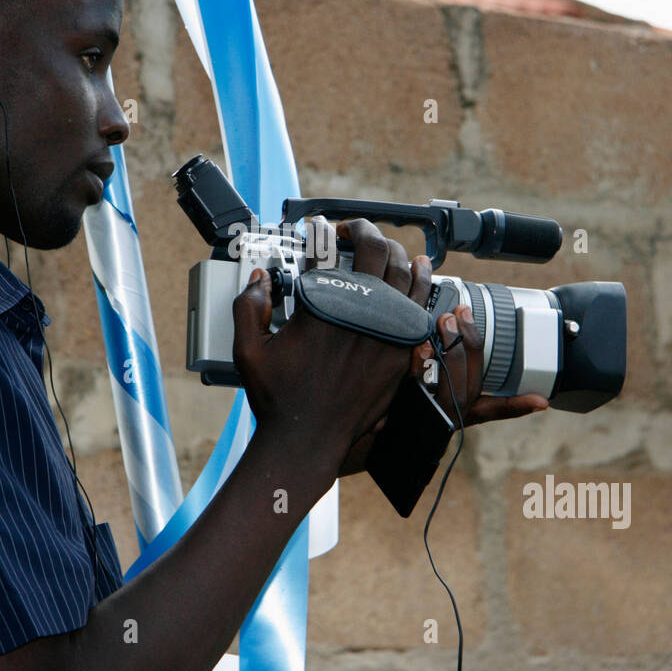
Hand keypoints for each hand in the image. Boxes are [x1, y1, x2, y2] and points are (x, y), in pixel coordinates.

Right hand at [231, 218, 430, 479]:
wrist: (308, 440)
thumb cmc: (278, 399)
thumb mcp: (248, 350)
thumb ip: (249, 307)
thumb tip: (259, 279)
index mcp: (323, 306)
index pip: (327, 250)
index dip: (322, 233)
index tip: (318, 230)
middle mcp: (360, 313)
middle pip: (375, 249)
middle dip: (362, 231)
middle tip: (351, 234)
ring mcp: (387, 331)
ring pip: (405, 271)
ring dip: (394, 250)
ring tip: (384, 246)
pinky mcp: (402, 352)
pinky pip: (422, 306)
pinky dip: (423, 282)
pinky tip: (421, 271)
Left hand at [411, 303, 548, 426]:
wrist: (379, 430)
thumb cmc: (414, 406)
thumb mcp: (443, 397)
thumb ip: (460, 375)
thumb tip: (492, 359)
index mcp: (467, 411)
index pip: (499, 407)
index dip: (520, 405)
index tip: (542, 402)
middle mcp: (454, 414)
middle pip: (472, 381)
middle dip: (470, 343)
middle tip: (460, 311)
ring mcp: (433, 412)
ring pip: (451, 384)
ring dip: (451, 348)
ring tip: (444, 320)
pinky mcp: (409, 405)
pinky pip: (418, 384)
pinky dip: (422, 361)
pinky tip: (422, 342)